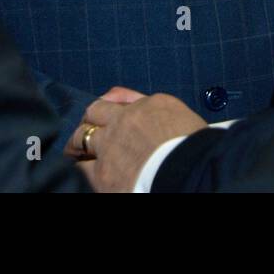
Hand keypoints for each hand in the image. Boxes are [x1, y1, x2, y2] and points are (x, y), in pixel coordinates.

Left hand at [65, 88, 206, 191]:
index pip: (119, 97)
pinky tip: (80, 170)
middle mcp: (124, 122)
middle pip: (93, 111)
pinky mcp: (102, 175)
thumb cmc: (197, 150)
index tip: (107, 114)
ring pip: (79, 139)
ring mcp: (109, 148)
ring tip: (75, 153)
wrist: (190, 174)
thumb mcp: (186, 118)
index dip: (110, 106)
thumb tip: (143, 107)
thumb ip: (162, 109)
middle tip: (86, 130)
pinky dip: (81, 168)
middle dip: (89, 120)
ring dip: (78, 144)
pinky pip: (80, 169)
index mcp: (149, 106)